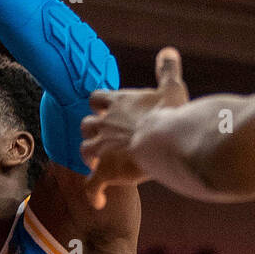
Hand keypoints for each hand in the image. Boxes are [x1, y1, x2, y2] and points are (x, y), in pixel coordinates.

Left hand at [80, 47, 188, 207]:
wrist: (166, 141)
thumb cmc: (171, 114)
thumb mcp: (170, 87)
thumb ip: (166, 70)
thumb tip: (168, 51)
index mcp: (118, 103)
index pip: (97, 98)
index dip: (99, 105)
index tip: (104, 110)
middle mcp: (104, 123)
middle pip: (85, 125)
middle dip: (92, 132)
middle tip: (102, 141)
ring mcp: (101, 148)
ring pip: (83, 151)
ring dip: (89, 158)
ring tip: (98, 167)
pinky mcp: (105, 171)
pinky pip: (92, 186)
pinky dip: (93, 194)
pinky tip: (98, 202)